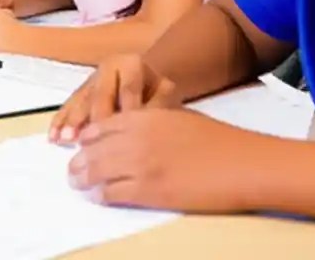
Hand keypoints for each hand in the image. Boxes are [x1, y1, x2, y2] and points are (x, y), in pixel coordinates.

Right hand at [49, 54, 179, 143]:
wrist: (147, 79)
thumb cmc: (158, 92)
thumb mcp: (165, 94)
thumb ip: (156, 107)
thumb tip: (142, 126)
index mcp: (130, 64)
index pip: (128, 88)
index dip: (127, 109)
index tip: (125, 133)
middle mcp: (107, 68)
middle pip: (99, 94)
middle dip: (93, 119)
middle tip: (91, 140)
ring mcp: (91, 79)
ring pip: (81, 101)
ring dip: (72, 122)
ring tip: (65, 139)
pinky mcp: (80, 92)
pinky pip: (69, 107)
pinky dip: (61, 122)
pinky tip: (53, 137)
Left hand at [68, 108, 275, 212]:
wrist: (242, 163)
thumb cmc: (219, 140)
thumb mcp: (179, 118)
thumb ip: (152, 121)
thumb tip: (133, 132)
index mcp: (144, 117)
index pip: (102, 126)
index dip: (87, 137)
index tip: (81, 144)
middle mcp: (136, 138)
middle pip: (93, 149)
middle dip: (79, 160)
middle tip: (72, 168)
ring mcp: (140, 165)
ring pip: (96, 171)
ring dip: (82, 178)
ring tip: (76, 183)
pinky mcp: (149, 191)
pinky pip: (112, 193)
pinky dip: (101, 195)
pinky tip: (97, 196)